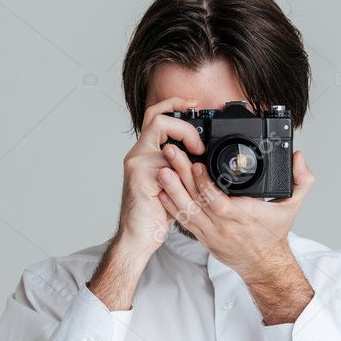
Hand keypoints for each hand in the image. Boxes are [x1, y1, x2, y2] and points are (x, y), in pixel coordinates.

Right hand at [115, 97, 204, 256]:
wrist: (139, 237)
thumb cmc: (156, 213)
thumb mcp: (173, 183)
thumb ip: (181, 165)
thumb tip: (204, 155)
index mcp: (145, 152)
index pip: (156, 115)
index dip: (175, 104)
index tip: (195, 105)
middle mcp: (138, 154)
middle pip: (156, 117)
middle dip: (182, 123)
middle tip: (199, 143)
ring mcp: (136, 164)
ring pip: (163, 139)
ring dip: (185, 146)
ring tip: (198, 160)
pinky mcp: (140, 177)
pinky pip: (165, 164)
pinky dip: (181, 170)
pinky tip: (188, 181)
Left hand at [156, 146, 316, 322]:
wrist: (264, 264)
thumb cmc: (273, 233)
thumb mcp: (293, 206)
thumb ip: (301, 180)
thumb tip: (299, 157)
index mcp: (244, 216)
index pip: (219, 201)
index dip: (205, 184)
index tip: (196, 164)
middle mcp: (224, 226)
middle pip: (197, 202)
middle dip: (182, 178)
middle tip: (171, 156)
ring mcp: (211, 233)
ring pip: (186, 211)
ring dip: (172, 190)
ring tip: (161, 170)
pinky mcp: (202, 237)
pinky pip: (183, 221)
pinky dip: (171, 206)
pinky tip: (161, 191)